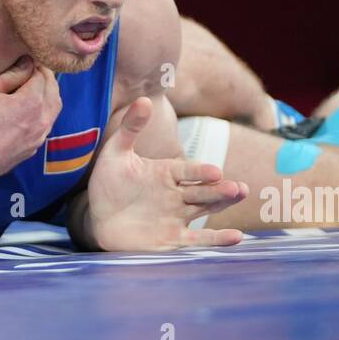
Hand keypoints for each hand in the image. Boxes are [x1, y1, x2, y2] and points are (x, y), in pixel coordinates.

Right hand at [0, 55, 62, 188]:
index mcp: (33, 100)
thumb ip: (11, 75)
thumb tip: (26, 63)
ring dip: (49, 94)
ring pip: (55, 107)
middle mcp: (43, 117)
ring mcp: (42, 133)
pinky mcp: (37, 145)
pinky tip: (33, 110)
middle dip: (46, 77)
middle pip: (54, 90)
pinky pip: (48, 123)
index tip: (29, 61)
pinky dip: (45, 111)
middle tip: (35, 71)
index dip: (36, 65)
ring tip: (37, 88)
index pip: (42, 75)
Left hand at [86, 97, 246, 249]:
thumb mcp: (116, 152)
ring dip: (223, 204)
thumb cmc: (108, 183)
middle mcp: (176, 193)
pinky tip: (236, 237)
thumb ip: (131, 127)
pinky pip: (197, 240)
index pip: (187, 170)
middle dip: (221, 189)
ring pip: (205, 209)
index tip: (214, 171)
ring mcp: (177, 216)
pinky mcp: (172, 238)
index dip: (200, 171)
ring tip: (240, 198)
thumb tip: (143, 99)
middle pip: (203, 190)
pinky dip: (217, 239)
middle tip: (239, 188)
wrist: (98, 217)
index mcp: (166, 172)